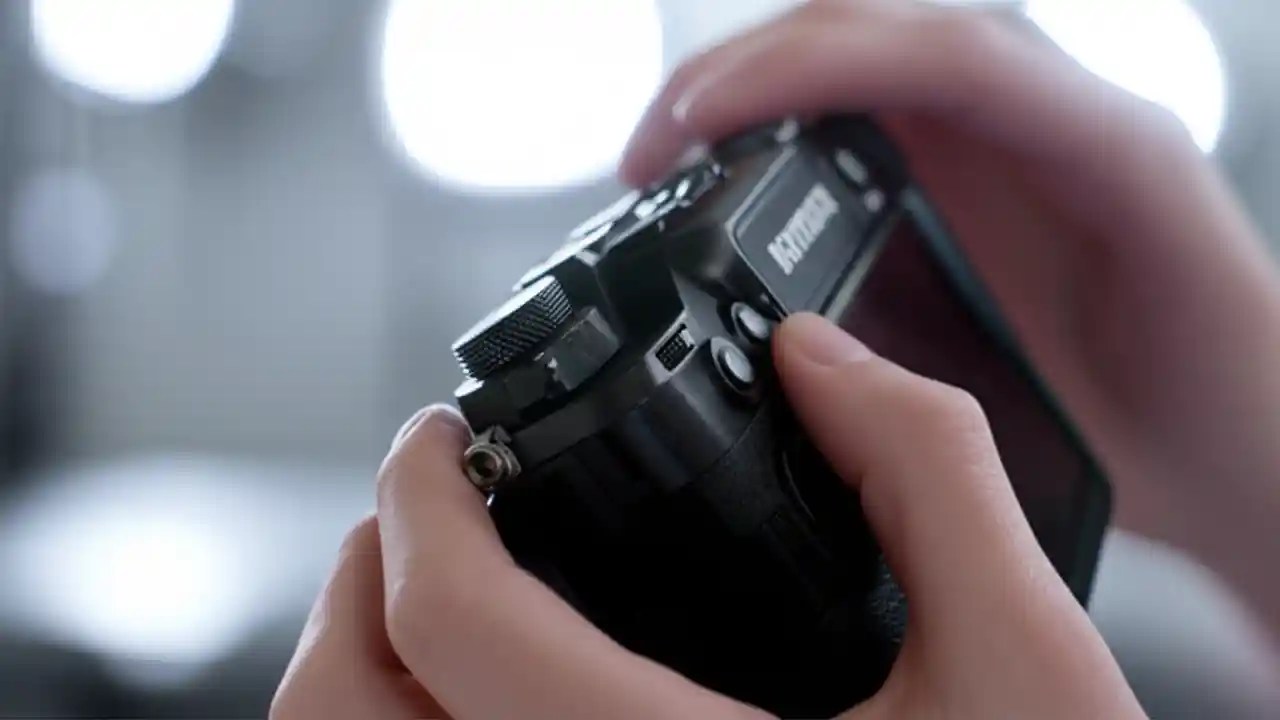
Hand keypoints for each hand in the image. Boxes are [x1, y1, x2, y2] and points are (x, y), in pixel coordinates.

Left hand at [272, 315, 1147, 719]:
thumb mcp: (1026, 666)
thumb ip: (929, 476)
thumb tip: (825, 363)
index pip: (454, 623)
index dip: (422, 496)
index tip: (444, 436)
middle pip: (345, 713)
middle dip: (361, 579)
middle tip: (428, 506)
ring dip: (365, 666)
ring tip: (445, 592)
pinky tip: (499, 698)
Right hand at [620, 0, 1279, 635]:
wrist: (1246, 442)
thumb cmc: (1206, 414)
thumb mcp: (1093, 399)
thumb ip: (964, 368)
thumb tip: (813, 352)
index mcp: (1101, 146)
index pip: (939, 56)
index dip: (803, 69)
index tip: (697, 127)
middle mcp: (1044, 123)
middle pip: (875, 35)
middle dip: (744, 71)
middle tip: (651, 154)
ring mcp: (1007, 148)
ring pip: (860, 68)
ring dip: (750, 96)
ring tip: (663, 167)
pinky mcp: (975, 182)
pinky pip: (867, 129)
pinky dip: (781, 144)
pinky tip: (729, 197)